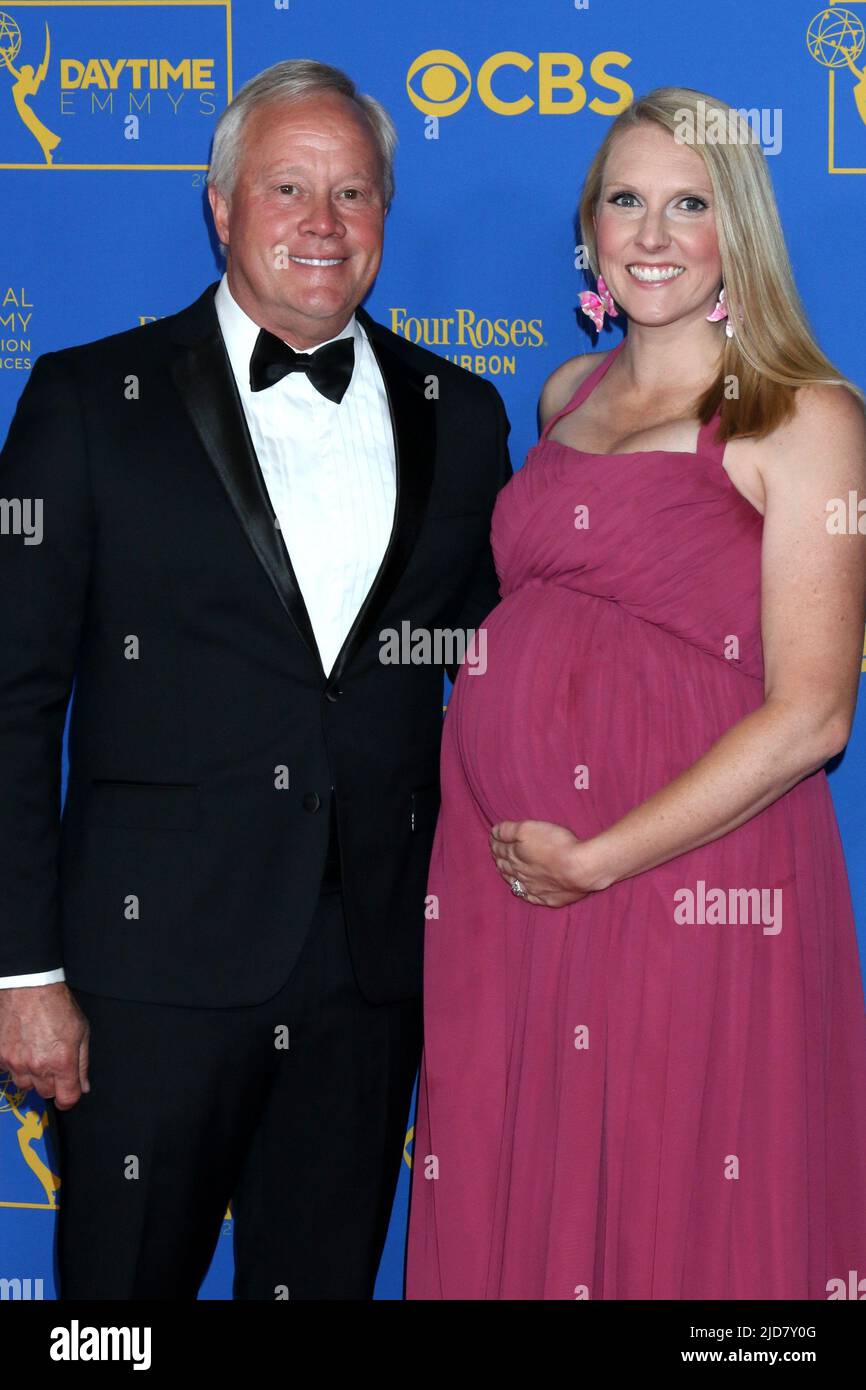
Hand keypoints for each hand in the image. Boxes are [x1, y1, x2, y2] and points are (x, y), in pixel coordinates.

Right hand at [0, 983, 89, 1108]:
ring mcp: (16, 1062)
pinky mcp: (0, 1056)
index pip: (66, 1098)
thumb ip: (82, 1064)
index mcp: (62, 1062)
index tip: (68, 1094)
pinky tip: (21, 1047)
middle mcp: (38, 1066)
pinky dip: (15, 1064)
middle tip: (53, 1063)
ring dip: (32, 1075)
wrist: (28, 986)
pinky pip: (8, 1071)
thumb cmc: (58, 1005)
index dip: (69, 1099)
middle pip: (45, 1093)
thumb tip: (83, 1087)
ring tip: (36, 1053)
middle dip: (52, 1083)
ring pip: (25, 1085)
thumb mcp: (81, 1031)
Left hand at [489, 819, 602, 906]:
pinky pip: (530, 897)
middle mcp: (521, 874)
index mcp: (515, 856)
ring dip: (508, 875)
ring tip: (504, 871)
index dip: (495, 843)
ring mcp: (534, 888)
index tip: (493, 839)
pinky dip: (523, 892)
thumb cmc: (556, 845)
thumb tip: (494, 833)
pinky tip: (523, 891)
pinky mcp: (549, 899)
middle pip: (505, 866)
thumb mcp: (528, 828)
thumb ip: (508, 831)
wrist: (581, 869)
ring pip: (515, 882)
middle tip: (496, 854)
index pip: (500, 849)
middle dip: (499, 858)